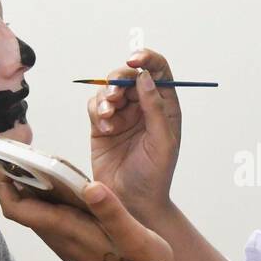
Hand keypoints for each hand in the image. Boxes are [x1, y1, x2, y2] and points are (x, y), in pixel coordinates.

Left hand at [0, 172, 186, 260]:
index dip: (3, 185)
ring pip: (34, 214)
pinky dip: (42, 199)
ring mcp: (68, 245)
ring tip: (22, 161)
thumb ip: (112, 211)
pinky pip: (49, 219)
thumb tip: (89, 186)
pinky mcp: (77, 246)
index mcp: (70, 233)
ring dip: (24, 190)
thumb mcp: (135, 236)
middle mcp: (62, 240)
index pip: (20, 209)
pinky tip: (54, 185)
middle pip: (21, 209)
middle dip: (7, 181)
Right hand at [88, 49, 181, 219]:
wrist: (132, 202)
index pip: (158, 70)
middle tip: (114, 95)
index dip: (147, 58)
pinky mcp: (102, 125)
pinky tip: (105, 127)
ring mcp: (122, 114)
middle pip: (128, 75)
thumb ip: (154, 108)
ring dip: (106, 96)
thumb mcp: (162, 142)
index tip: (134, 60)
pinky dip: (97, 110)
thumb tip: (145, 76)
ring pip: (108, 88)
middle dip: (118, 79)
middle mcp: (142, 106)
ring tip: (108, 116)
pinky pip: (95, 105)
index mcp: (164, 106)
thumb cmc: (154, 176)